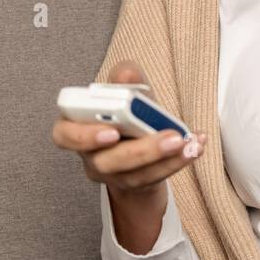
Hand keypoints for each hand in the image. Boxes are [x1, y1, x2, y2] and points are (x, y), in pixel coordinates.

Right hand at [51, 60, 206, 198]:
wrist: (137, 143)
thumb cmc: (124, 113)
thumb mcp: (125, 92)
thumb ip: (125, 81)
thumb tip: (127, 74)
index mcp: (75, 128)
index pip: (64, 136)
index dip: (83, 137)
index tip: (111, 132)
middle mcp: (90, 156)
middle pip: (107, 161)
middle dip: (141, 151)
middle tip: (170, 137)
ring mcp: (112, 175)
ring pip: (134, 175)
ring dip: (166, 159)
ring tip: (188, 143)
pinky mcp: (136, 185)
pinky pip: (155, 178)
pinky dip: (178, 161)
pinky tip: (195, 146)